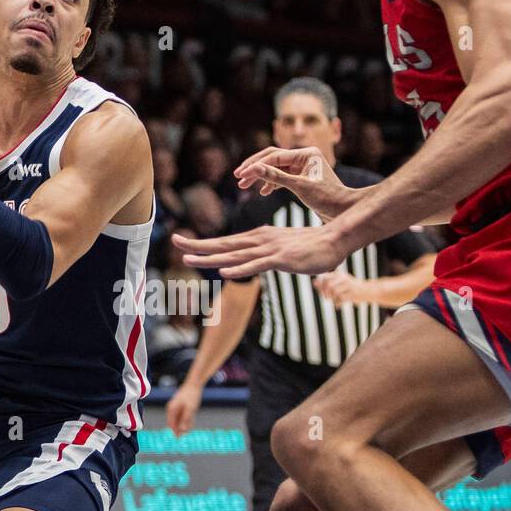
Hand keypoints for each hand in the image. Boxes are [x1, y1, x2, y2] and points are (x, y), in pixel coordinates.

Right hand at [166, 380, 202, 434]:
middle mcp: (172, 409)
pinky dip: (186, 421)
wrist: (194, 384)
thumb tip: (183, 430)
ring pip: (179, 420)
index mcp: (171, 409)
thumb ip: (186, 420)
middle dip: (179, 429)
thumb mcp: (190, 409)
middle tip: (185, 435)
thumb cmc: (191, 396)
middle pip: (174, 422)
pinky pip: (183, 416)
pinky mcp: (182, 406)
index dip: (174, 431)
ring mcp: (177, 407)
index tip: (179, 438)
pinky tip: (190, 425)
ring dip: (183, 425)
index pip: (171, 424)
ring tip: (188, 430)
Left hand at [174, 222, 343, 277]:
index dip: (204, 243)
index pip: (226, 242)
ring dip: (210, 257)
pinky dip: (241, 269)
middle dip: (197, 245)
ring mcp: (269, 249)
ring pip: (234, 255)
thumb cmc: (312, 246)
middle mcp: (259, 240)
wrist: (335, 239)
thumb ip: (268, 256)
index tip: (184, 243)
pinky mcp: (281, 259)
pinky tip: (225, 273)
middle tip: (175, 241)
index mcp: (258, 238)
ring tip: (189, 259)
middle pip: (223, 244)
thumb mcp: (283, 249)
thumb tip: (258, 263)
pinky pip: (258, 265)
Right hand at [233, 146, 355, 220]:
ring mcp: (303, 167)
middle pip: (272, 158)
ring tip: (244, 186)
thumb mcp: (299, 187)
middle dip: (255, 168)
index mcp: (306, 154)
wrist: (345, 212)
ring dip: (261, 176)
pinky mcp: (302, 178)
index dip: (255, 165)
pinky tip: (263, 193)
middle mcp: (304, 157)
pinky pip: (282, 177)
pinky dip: (271, 184)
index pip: (274, 156)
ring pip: (275, 168)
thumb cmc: (327, 198)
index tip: (240, 175)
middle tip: (238, 177)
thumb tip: (254, 169)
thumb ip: (275, 177)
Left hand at [313, 267, 371, 305]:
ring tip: (334, 301)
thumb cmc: (349, 288)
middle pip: (328, 284)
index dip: (321, 287)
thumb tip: (314, 282)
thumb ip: (325, 283)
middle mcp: (343, 278)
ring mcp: (348, 285)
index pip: (324, 278)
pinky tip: (339, 305)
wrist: (366, 291)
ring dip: (332, 298)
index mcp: (339, 274)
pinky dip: (338, 303)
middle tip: (327, 298)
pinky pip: (341, 298)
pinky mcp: (352, 293)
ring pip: (334, 291)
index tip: (323, 293)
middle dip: (325, 293)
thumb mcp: (337, 283)